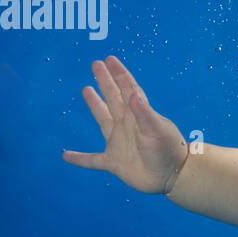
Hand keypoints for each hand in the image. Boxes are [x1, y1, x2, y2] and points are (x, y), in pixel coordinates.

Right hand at [62, 55, 188, 194]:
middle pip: (113, 98)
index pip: (127, 89)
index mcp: (138, 115)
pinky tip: (65, 155)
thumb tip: (132, 94)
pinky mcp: (113, 162)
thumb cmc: (168, 151)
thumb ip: (144, 113)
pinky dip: (79, 158)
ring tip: (86, 89)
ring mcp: (119, 143)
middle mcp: (127, 125)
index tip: (109, 59)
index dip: (119, 74)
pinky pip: (92, 160)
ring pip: (103, 120)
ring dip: (95, 105)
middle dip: (105, 81)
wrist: (172, 177)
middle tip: (96, 64)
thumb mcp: (157, 130)